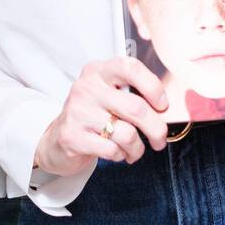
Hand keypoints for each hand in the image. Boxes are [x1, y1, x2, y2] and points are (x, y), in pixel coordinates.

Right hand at [33, 56, 171, 176]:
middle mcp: (87, 87)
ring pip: (127, 134)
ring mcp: (78, 112)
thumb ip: (133, 95)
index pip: (131, 68)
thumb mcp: (109, 95)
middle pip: (136, 108)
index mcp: (99, 71)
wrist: (57, 139)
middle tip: (160, 139)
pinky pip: (112, 150)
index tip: (163, 105)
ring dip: (137, 148)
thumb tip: (167, 110)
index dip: (153, 87)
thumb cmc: (93, 115)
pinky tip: (117, 152)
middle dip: (156, 128)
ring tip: (135, 150)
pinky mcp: (72, 137)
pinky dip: (121, 155)